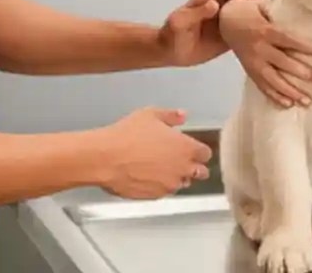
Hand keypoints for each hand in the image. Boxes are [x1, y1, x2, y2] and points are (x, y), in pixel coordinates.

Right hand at [97, 108, 213, 198]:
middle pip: (200, 173)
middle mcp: (182, 169)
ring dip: (176, 177)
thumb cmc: (127, 135)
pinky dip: (159, 185)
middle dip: (194, 167)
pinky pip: (163, 191)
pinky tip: (146, 175)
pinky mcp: (155, 196)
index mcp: (185, 148)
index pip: (205, 154)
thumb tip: (181, 115)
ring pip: (181, 183)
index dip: (199, 150)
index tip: (191, 147)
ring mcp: (169, 185)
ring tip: (160, 167)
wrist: (106, 158)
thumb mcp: (150, 115)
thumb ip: (170, 116)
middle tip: (180, 160)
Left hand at [159, 0, 270, 66]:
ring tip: (282, 15)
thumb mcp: (180, 21)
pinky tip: (275, 33)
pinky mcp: (232, 35)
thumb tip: (215, 3)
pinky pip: (248, 29)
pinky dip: (260, 29)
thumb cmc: (173, 33)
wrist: (170, 51)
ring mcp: (228, 20)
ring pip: (249, 11)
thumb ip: (196, 11)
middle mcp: (222, 5)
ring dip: (263, 11)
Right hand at [218, 0, 311, 107]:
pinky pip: (262, 86)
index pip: (289, 40)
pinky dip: (274, 96)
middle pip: (284, 63)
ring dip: (291, 91)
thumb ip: (280, 9)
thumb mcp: (262, 4)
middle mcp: (259, 48)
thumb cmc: (248, 10)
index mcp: (265, 31)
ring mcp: (253, 62)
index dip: (306, 47)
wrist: (224, 20)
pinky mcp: (249, 71)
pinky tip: (288, 104)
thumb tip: (304, 9)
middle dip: (304, 73)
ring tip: (307, 101)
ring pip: (273, 80)